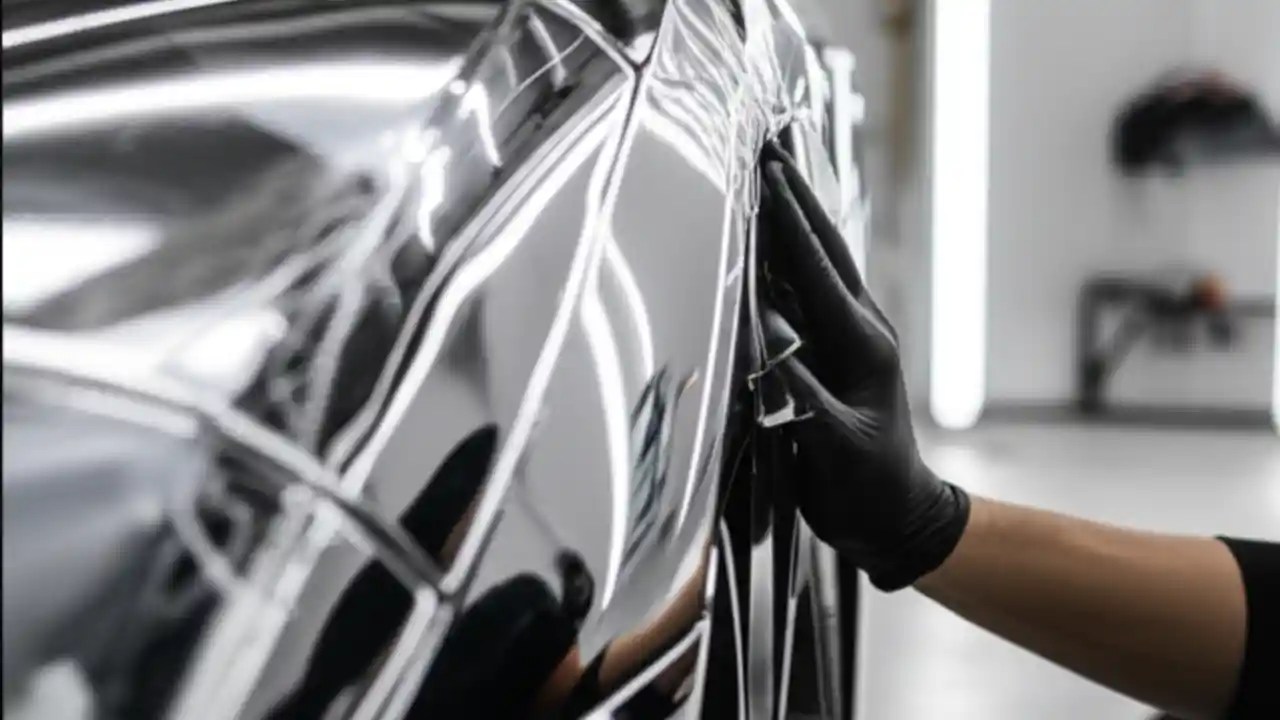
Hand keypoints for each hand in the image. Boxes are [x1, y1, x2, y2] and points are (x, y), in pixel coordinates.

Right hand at [757, 146, 968, 590]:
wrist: (898, 517)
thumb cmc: (867, 487)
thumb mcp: (834, 448)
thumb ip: (802, 395)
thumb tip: (768, 344)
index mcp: (862, 345)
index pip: (818, 271)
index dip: (790, 223)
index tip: (767, 174)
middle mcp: (860, 331)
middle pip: (825, 250)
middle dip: (797, 198)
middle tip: (770, 149)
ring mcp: (852, 340)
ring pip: (820, 267)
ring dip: (795, 221)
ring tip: (770, 179)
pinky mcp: (839, 354)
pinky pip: (811, 295)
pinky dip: (790, 261)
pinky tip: (771, 246)